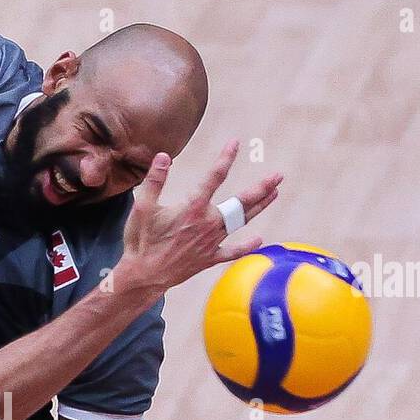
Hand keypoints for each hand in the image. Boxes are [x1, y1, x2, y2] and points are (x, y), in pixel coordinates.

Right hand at [118, 141, 282, 292]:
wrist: (144, 276)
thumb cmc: (141, 241)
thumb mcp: (143, 207)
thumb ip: (155, 180)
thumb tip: (164, 156)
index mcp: (193, 208)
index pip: (215, 177)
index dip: (226, 158)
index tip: (235, 143)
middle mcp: (208, 223)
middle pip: (241, 202)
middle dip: (261, 187)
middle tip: (278, 176)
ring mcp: (211, 242)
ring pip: (241, 221)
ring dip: (260, 207)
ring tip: (275, 193)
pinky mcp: (208, 258)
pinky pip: (231, 251)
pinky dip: (246, 246)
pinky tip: (259, 240)